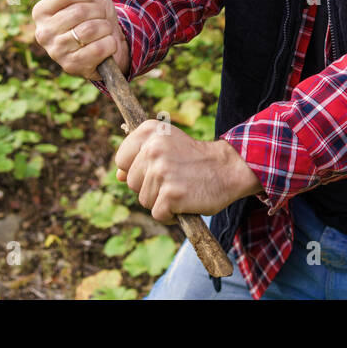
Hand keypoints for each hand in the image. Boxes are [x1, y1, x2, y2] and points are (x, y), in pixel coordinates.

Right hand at [31, 0, 129, 82]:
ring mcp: (55, 52)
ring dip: (105, 28)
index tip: (87, 0)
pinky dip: (110, 44)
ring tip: (103, 31)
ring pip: (90, 30)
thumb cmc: (94, 13)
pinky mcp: (71, 67)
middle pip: (79, 11)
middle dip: (98, 12)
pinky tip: (105, 46)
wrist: (109, 41)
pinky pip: (98, 48)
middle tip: (99, 18)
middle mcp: (42, 33)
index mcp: (41, 12)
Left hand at [113, 119, 262, 223]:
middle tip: (174, 179)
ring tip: (181, 188)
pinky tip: (184, 203)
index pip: (121, 160)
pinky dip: (170, 215)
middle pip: (131, 182)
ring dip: (161, 201)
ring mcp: (161, 172)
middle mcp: (153, 148)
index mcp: (149, 131)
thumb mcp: (166, 145)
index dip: (136, 169)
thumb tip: (118, 177)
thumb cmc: (194, 159)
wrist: (228, 168)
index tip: (156, 168)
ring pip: (144, 200)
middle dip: (149, 187)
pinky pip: (158, 214)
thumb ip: (139, 156)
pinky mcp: (171, 195)